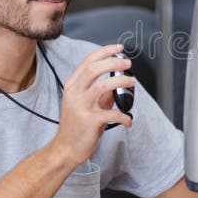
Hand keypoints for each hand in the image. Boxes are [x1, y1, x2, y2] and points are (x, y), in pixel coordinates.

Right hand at [51, 44, 134, 166]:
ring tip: (132, 83)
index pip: (88, 61)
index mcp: (72, 86)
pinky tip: (128, 119)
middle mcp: (74, 93)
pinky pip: (111, 113)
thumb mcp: (85, 104)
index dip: (105, 52)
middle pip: (94, 69)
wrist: (65, 149)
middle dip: (114, 62)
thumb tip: (117, 84)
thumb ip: (101, 94)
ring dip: (121, 82)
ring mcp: (80, 107)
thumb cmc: (76, 127)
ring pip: (103, 86)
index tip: (119, 48)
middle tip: (128, 64)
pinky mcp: (89, 121)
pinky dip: (124, 116)